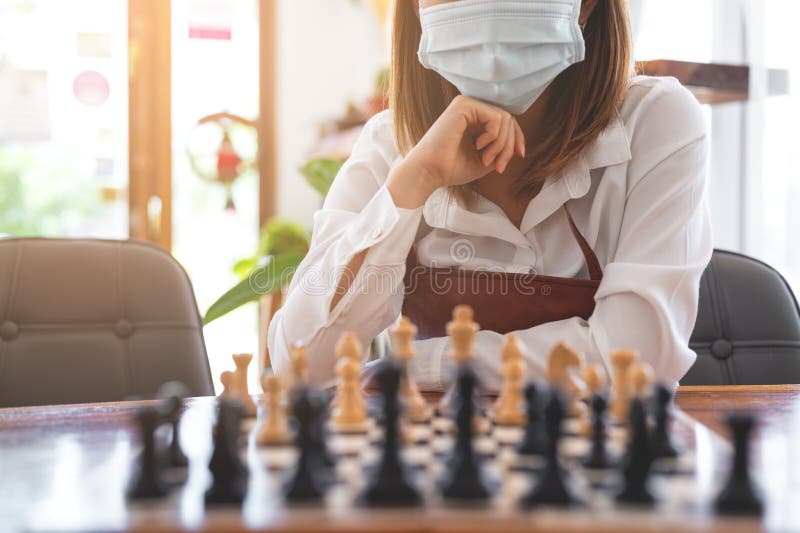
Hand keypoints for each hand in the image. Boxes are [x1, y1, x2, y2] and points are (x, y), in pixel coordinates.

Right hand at [388, 95, 525, 207]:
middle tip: (498, 166)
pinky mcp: (464, 105)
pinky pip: (496, 118)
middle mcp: (469, 107)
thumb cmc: (452, 169)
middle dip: (510, 145)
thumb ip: (501, 149)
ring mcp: (466, 104)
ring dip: (501, 145)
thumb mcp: (485, 159)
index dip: (517, 138)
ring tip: (486, 160)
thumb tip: (519, 145)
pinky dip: (494, 137)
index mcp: (472, 118)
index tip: (520, 155)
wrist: (429, 171)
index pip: (505, 121)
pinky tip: (478, 146)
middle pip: (508, 119)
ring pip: (504, 119)